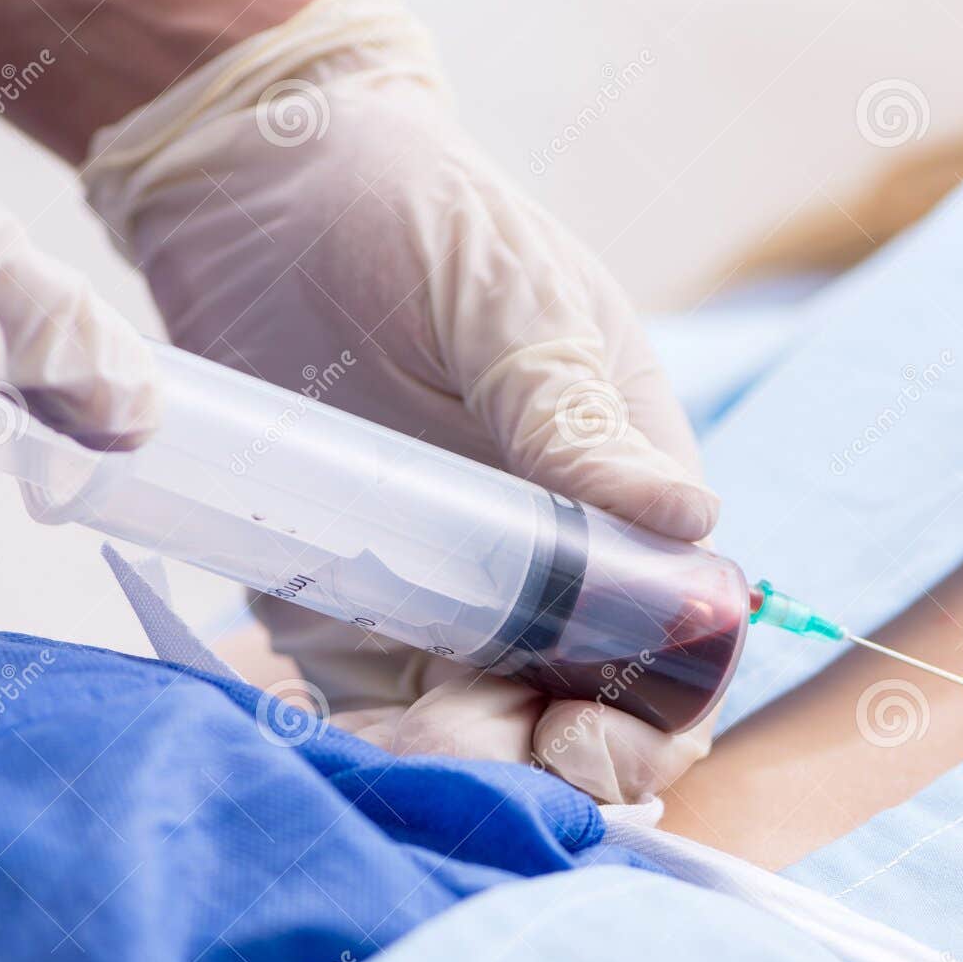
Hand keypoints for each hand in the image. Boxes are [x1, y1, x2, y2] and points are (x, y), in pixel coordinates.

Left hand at [81, 0, 719, 801]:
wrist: (270, 194)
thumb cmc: (422, 224)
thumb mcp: (519, 308)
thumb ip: (578, 421)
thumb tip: (692, 526)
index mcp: (623, 495)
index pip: (677, 635)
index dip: (658, 707)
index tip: (594, 726)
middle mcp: (548, 566)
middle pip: (591, 705)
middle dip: (566, 761)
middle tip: (513, 754)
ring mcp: (448, 593)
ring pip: (487, 726)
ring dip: (471, 767)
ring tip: (424, 757)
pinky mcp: (347, 605)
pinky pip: (374, 704)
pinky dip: (379, 748)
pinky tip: (365, 757)